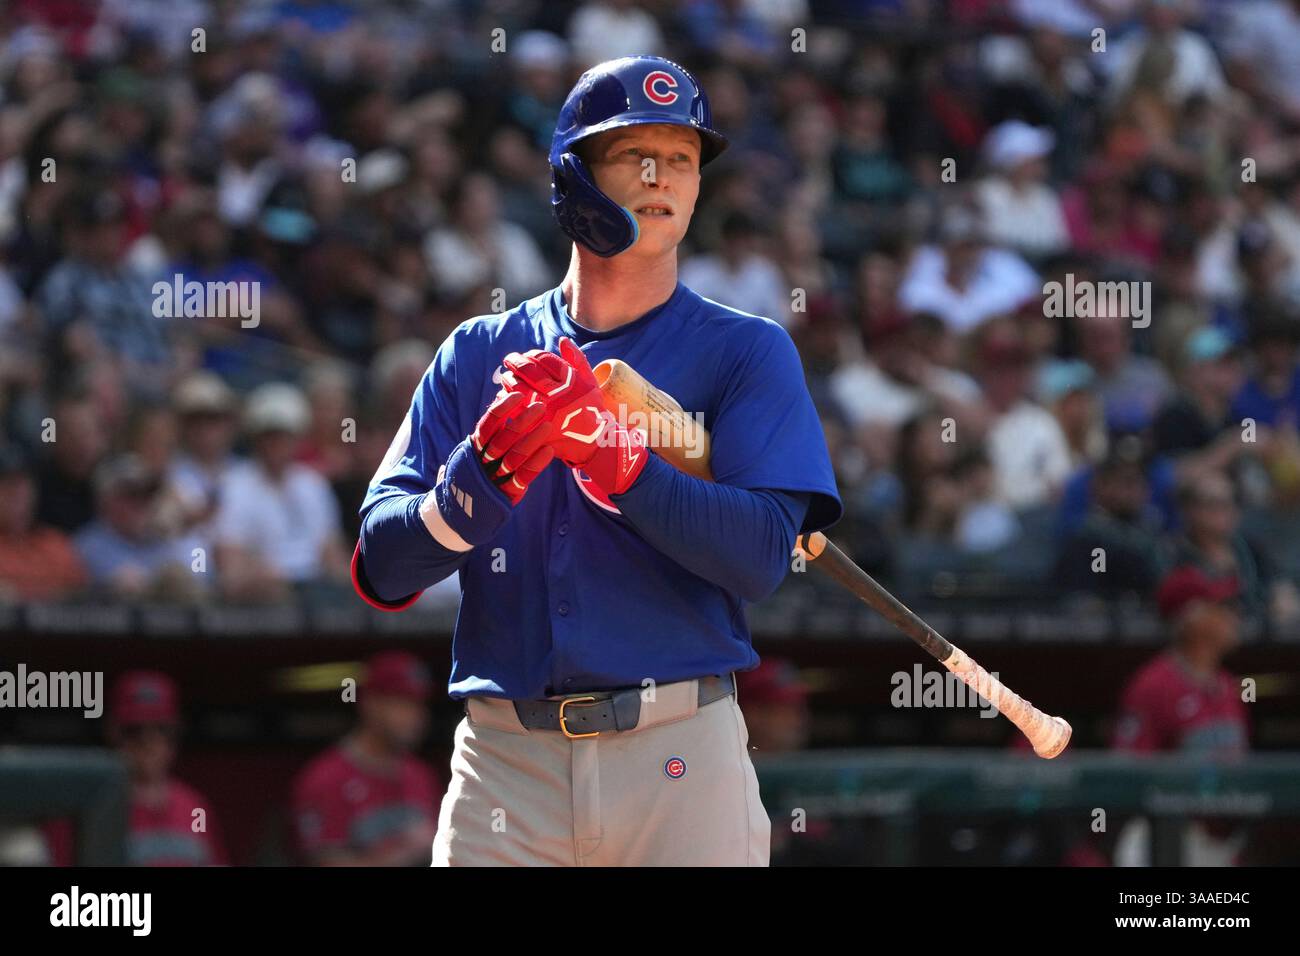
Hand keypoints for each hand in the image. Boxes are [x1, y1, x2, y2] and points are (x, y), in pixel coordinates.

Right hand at [471, 389, 555, 504]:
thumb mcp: (482, 448)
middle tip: (540, 405)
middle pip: (502, 440)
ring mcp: (494, 478)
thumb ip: (494, 427)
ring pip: (513, 458)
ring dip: (532, 440)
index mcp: (476, 447)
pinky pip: (522, 478)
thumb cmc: (482, 468)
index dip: (501, 410)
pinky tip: (550, 450)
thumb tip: (504, 394)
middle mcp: (482, 462)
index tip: (519, 395)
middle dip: (521, 421)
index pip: (487, 425)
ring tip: (549, 425)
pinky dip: (536, 464)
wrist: (469, 509)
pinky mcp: (507, 494)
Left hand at [501, 337, 648, 494]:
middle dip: (515, 362)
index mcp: (569, 381)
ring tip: (507, 377)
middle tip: (509, 360)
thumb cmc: (591, 409)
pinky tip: (505, 396)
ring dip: (509, 379)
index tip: (525, 355)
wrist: (595, 442)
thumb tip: (562, 340)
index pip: (543, 359)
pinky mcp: (536, 428)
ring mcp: (545, 412)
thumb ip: (577, 360)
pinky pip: (514, 410)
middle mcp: (557, 394)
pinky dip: (506, 400)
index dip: (530, 355)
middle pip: (528, 370)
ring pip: (518, 388)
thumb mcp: (590, 382)